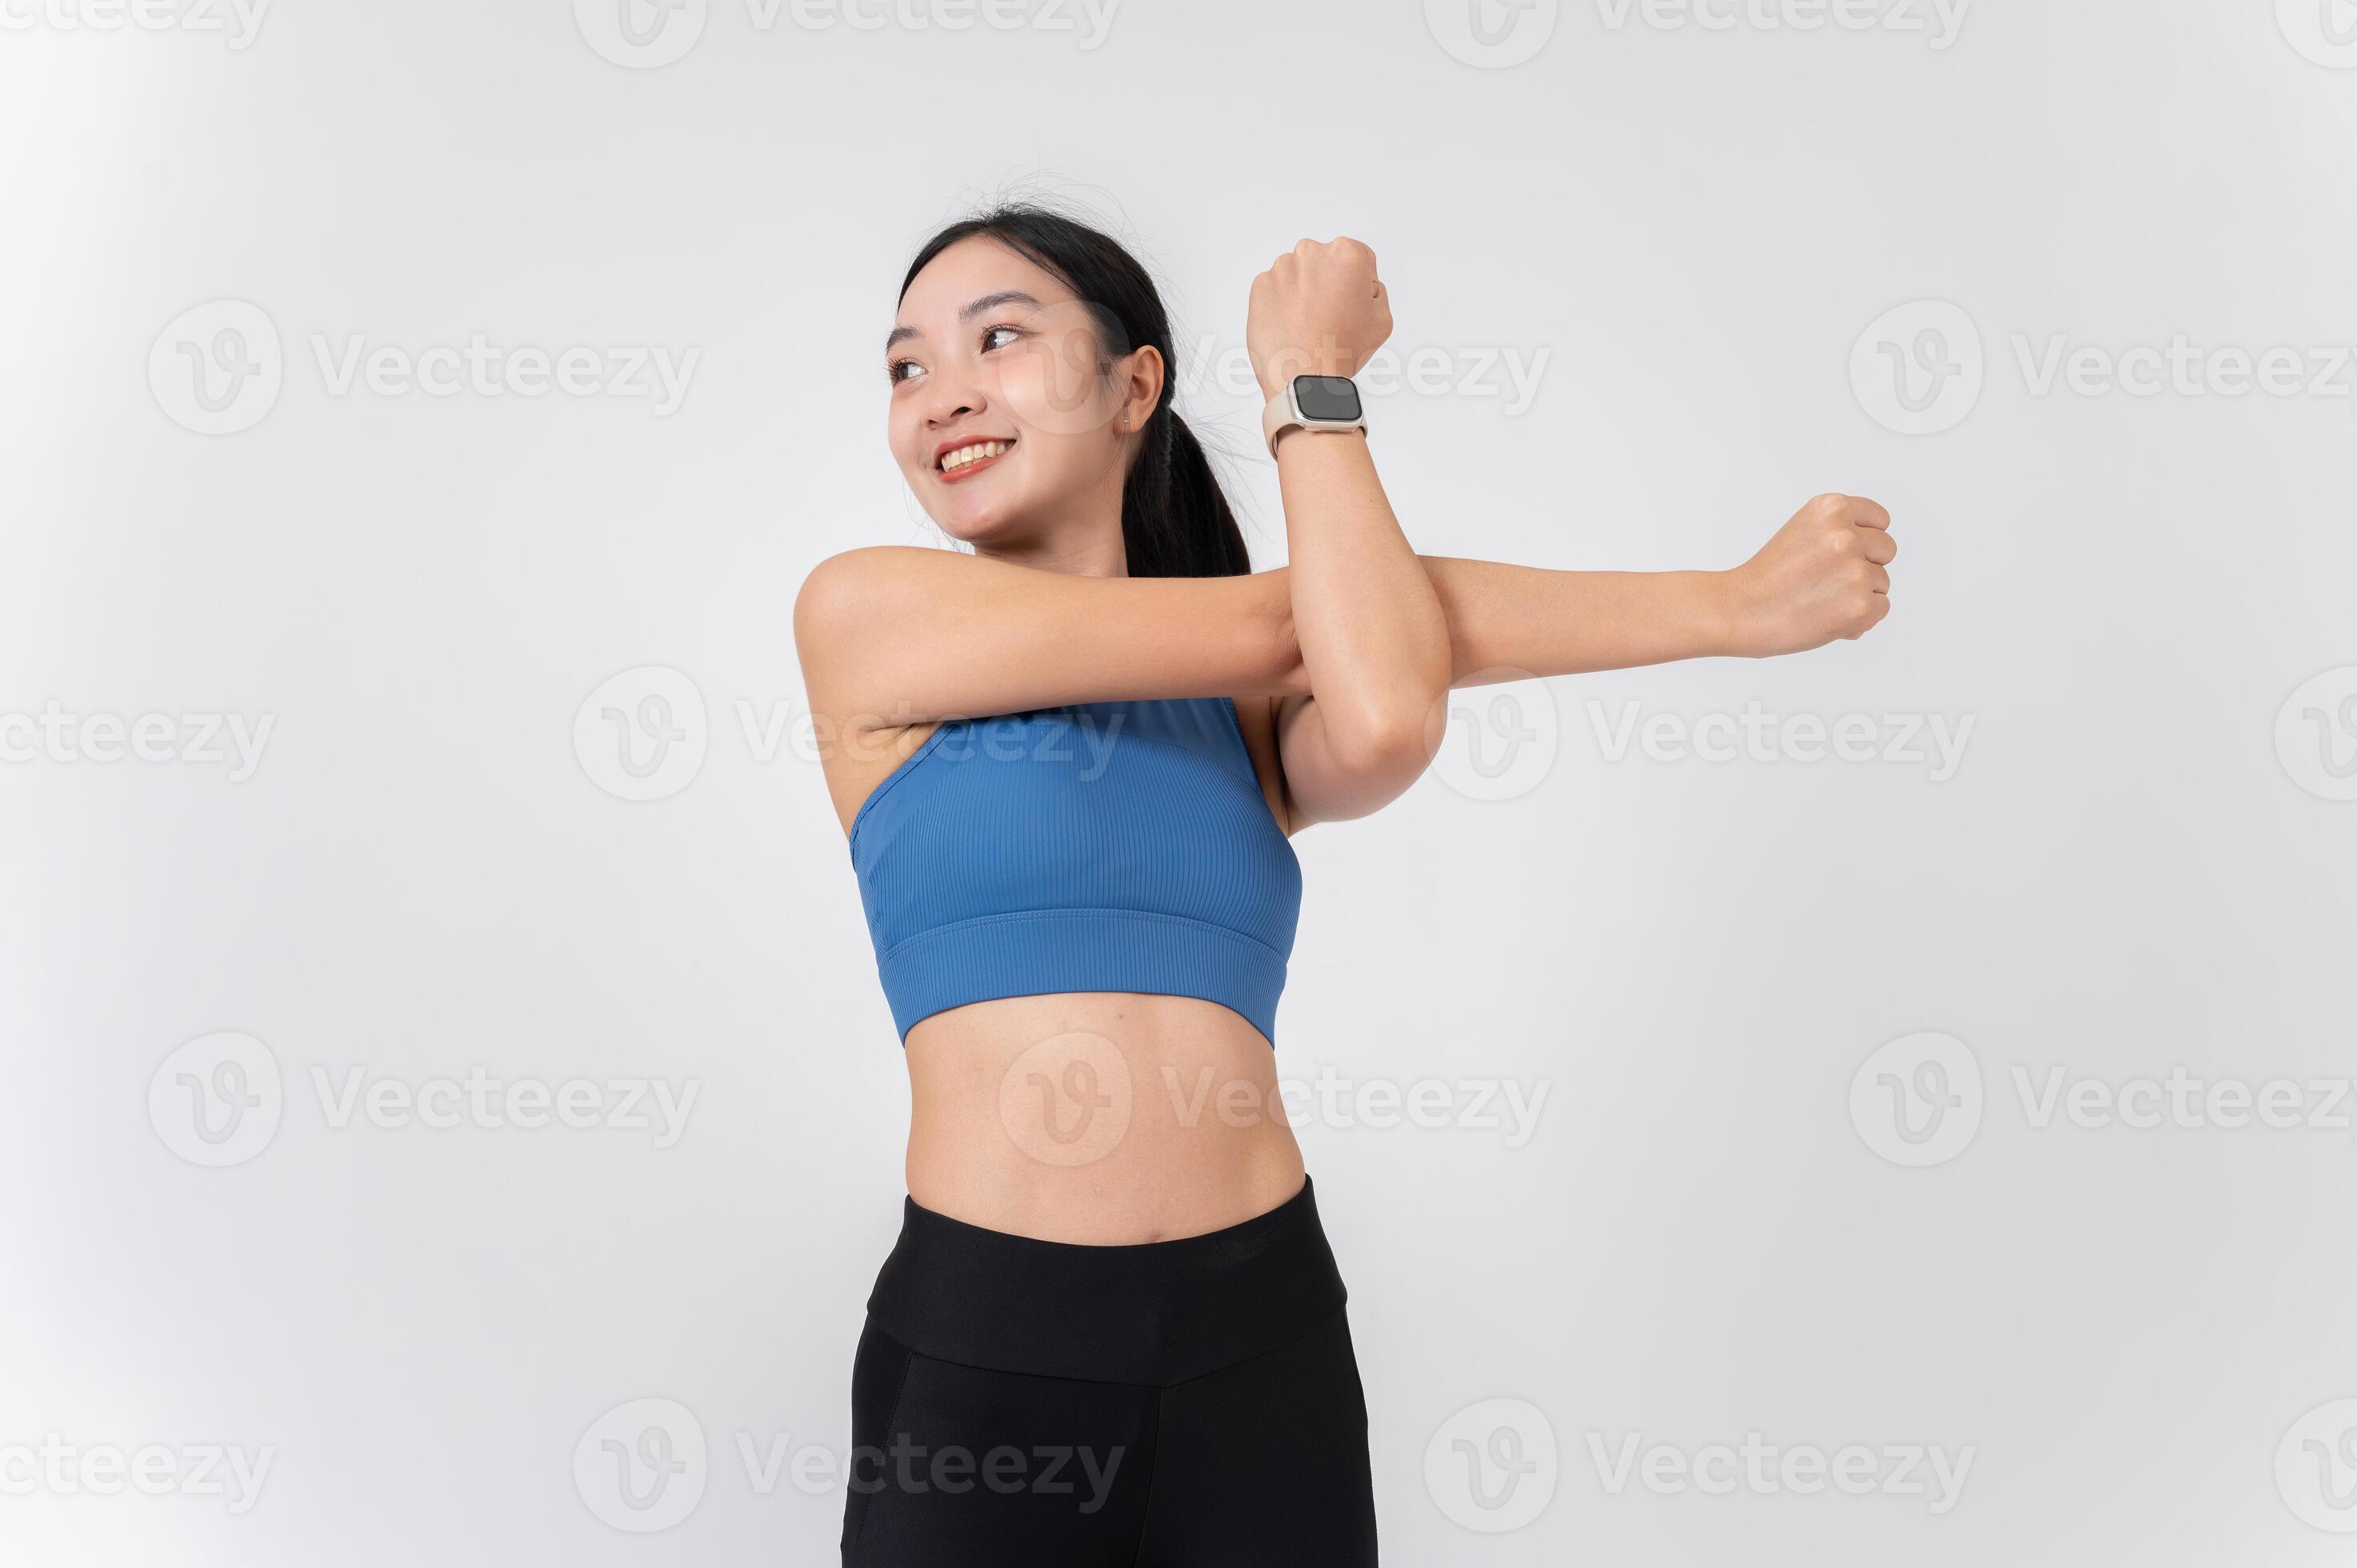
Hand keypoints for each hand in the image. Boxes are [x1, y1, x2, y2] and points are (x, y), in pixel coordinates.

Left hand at [1247, 237, 1391, 400]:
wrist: (1302, 378)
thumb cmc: (1341, 350)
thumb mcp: (1383, 319)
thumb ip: (1377, 293)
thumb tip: (1364, 289)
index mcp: (1346, 253)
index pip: (1358, 258)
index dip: (1360, 283)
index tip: (1354, 303)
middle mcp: (1311, 252)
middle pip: (1325, 264)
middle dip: (1329, 284)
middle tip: (1332, 317)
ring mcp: (1281, 268)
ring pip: (1298, 276)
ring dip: (1304, 293)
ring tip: (1309, 326)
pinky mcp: (1260, 286)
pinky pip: (1275, 290)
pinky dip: (1282, 304)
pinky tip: (1292, 327)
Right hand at [1718, 493, 1895, 656]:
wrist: (1738, 610)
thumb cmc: (1765, 578)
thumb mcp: (1803, 532)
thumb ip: (1839, 533)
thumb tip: (1874, 559)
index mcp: (1831, 508)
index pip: (1880, 520)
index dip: (1864, 540)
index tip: (1844, 554)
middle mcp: (1845, 535)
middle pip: (1886, 550)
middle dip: (1865, 566)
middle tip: (1828, 580)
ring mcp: (1855, 571)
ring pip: (1882, 582)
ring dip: (1859, 594)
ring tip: (1821, 600)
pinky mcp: (1859, 605)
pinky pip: (1880, 609)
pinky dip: (1860, 619)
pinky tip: (1828, 617)